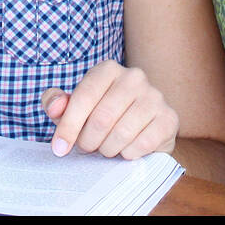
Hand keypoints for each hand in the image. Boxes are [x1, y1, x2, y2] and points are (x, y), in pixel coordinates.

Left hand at [41, 61, 177, 160]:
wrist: (140, 132)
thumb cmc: (101, 118)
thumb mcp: (74, 109)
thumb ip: (56, 103)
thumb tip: (55, 107)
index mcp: (108, 70)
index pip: (84, 96)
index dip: (68, 126)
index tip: (59, 148)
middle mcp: (134, 77)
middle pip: (102, 118)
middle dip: (88, 141)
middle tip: (87, 148)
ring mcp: (155, 96)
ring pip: (122, 133)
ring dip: (108, 149)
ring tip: (106, 148)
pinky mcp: (169, 118)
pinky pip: (142, 144)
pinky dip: (128, 154)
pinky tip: (126, 150)